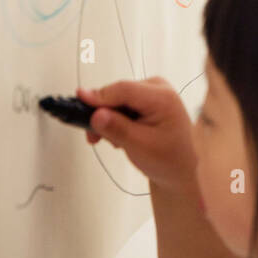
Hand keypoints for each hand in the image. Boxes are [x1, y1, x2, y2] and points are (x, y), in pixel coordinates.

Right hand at [79, 79, 197, 195]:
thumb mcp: (138, 146)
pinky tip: (119, 136)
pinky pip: (123, 103)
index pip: (124, 89)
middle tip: (94, 137)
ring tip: (114, 142)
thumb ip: (116, 128)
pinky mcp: (148, 99)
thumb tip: (95, 114)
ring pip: (118, 99)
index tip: (79, 100)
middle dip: (103, 113)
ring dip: (109, 119)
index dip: (99, 95)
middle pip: (118, 93)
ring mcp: (154, 92)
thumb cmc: (166, 159)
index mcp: (163, 97)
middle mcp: (159, 88)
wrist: (179, 169)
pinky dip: (116, 119)